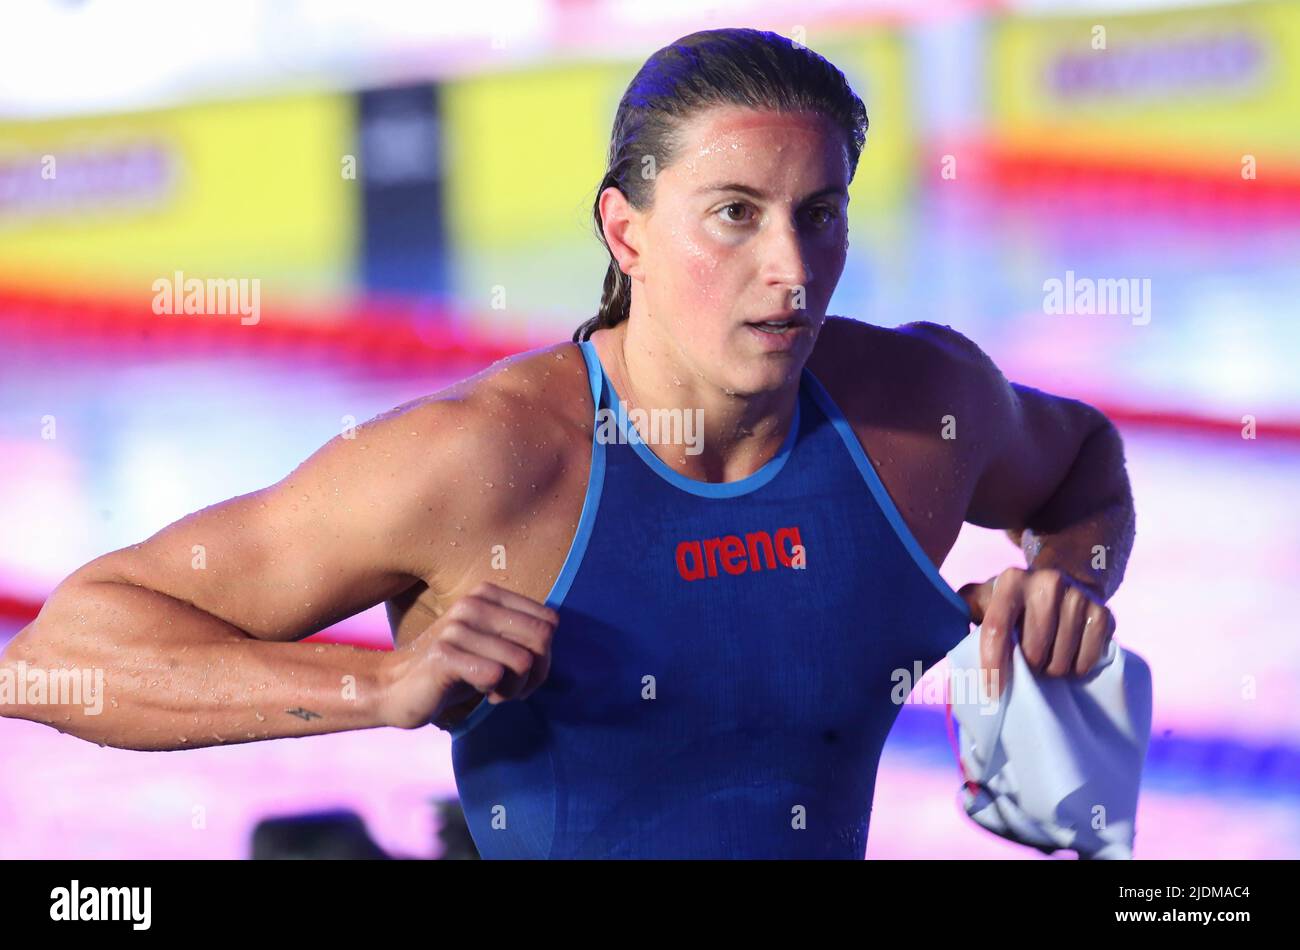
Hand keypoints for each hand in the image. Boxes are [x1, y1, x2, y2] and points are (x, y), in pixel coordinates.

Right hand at [380, 581, 557, 730]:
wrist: (396, 688)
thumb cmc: (455, 668)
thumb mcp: (493, 643)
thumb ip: (523, 634)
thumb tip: (552, 635)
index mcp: (488, 595)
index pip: (549, 621)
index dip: (545, 654)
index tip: (523, 671)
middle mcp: (473, 604)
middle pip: (542, 638)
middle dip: (538, 672)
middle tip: (514, 687)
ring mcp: (456, 627)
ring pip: (523, 661)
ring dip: (516, 688)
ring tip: (495, 692)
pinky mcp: (443, 655)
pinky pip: (496, 674)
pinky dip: (495, 691)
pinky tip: (479, 692)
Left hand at [958, 567, 1114, 699]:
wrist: (1062, 582)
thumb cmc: (1012, 603)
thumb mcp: (984, 600)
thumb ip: (963, 613)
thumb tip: (938, 634)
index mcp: (1011, 581)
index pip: (997, 629)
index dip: (993, 665)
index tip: (993, 692)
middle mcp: (1047, 582)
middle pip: (1033, 651)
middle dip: (1027, 668)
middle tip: (1027, 664)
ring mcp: (1078, 596)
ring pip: (1060, 660)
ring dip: (1051, 671)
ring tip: (1046, 659)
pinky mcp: (1104, 612)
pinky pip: (1087, 660)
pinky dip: (1076, 669)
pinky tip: (1068, 655)